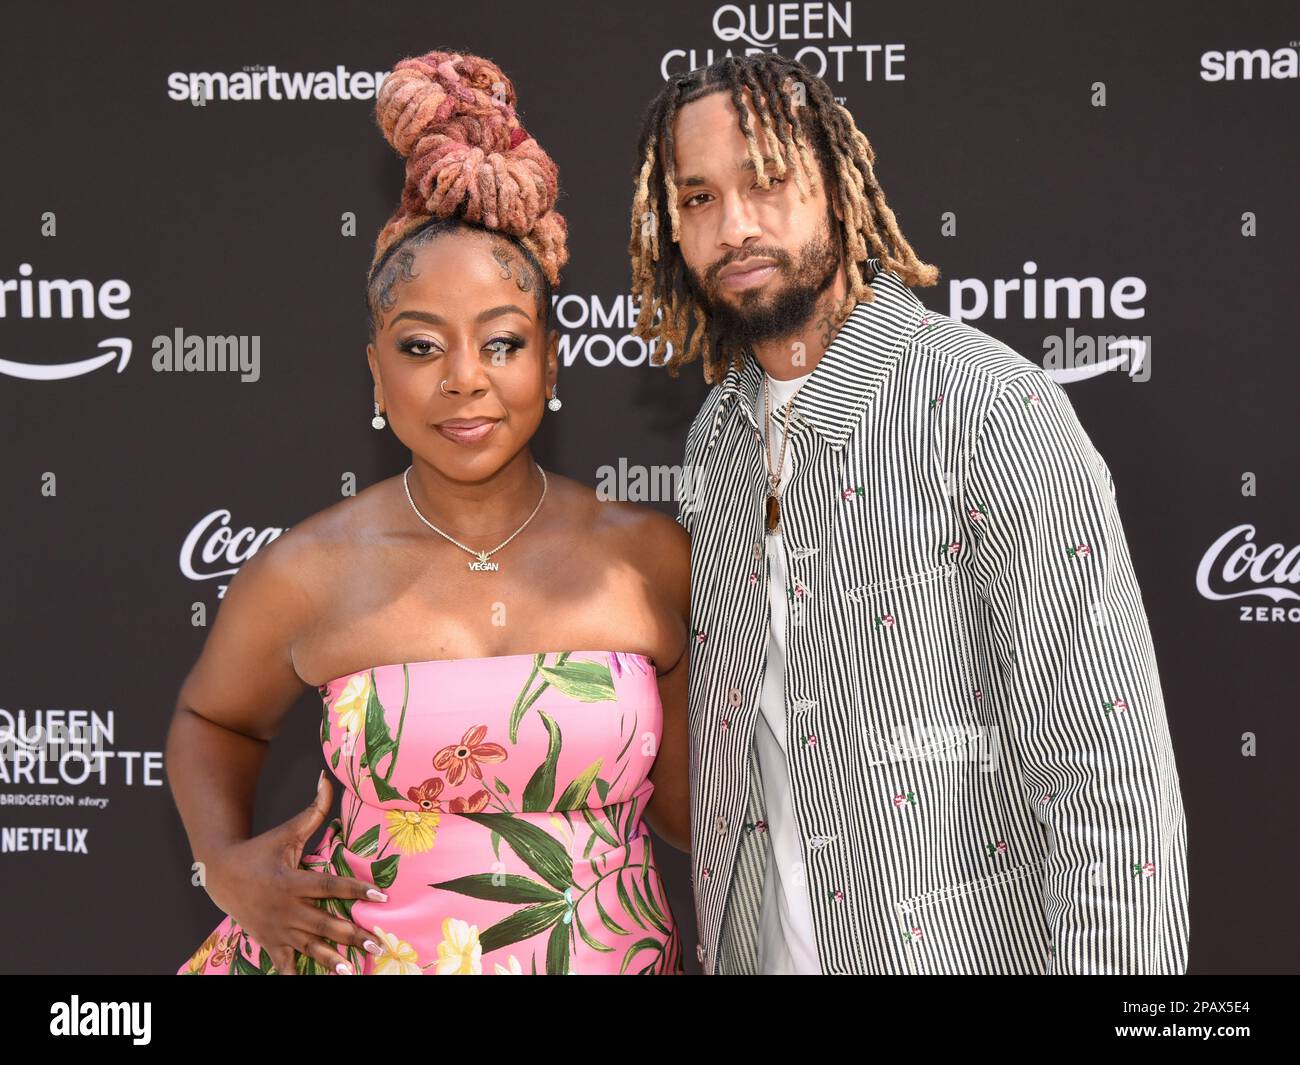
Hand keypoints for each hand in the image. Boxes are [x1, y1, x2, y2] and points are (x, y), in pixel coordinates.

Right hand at [203, 772, 384, 974]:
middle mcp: (285, 908)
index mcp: (292, 881)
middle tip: (377, 943)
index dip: (356, 889)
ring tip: (352, 971)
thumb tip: (327, 779)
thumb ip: (313, 810)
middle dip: (350, 934)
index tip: (380, 894)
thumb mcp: (286, 831)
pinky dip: (294, 972)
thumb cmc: (260, 850)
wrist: (220, 874)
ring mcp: (276, 927)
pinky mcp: (268, 940)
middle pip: (323, 923)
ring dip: (330, 960)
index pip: (330, 886)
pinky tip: (313, 981)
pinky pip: (283, 961)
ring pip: (307, 946)